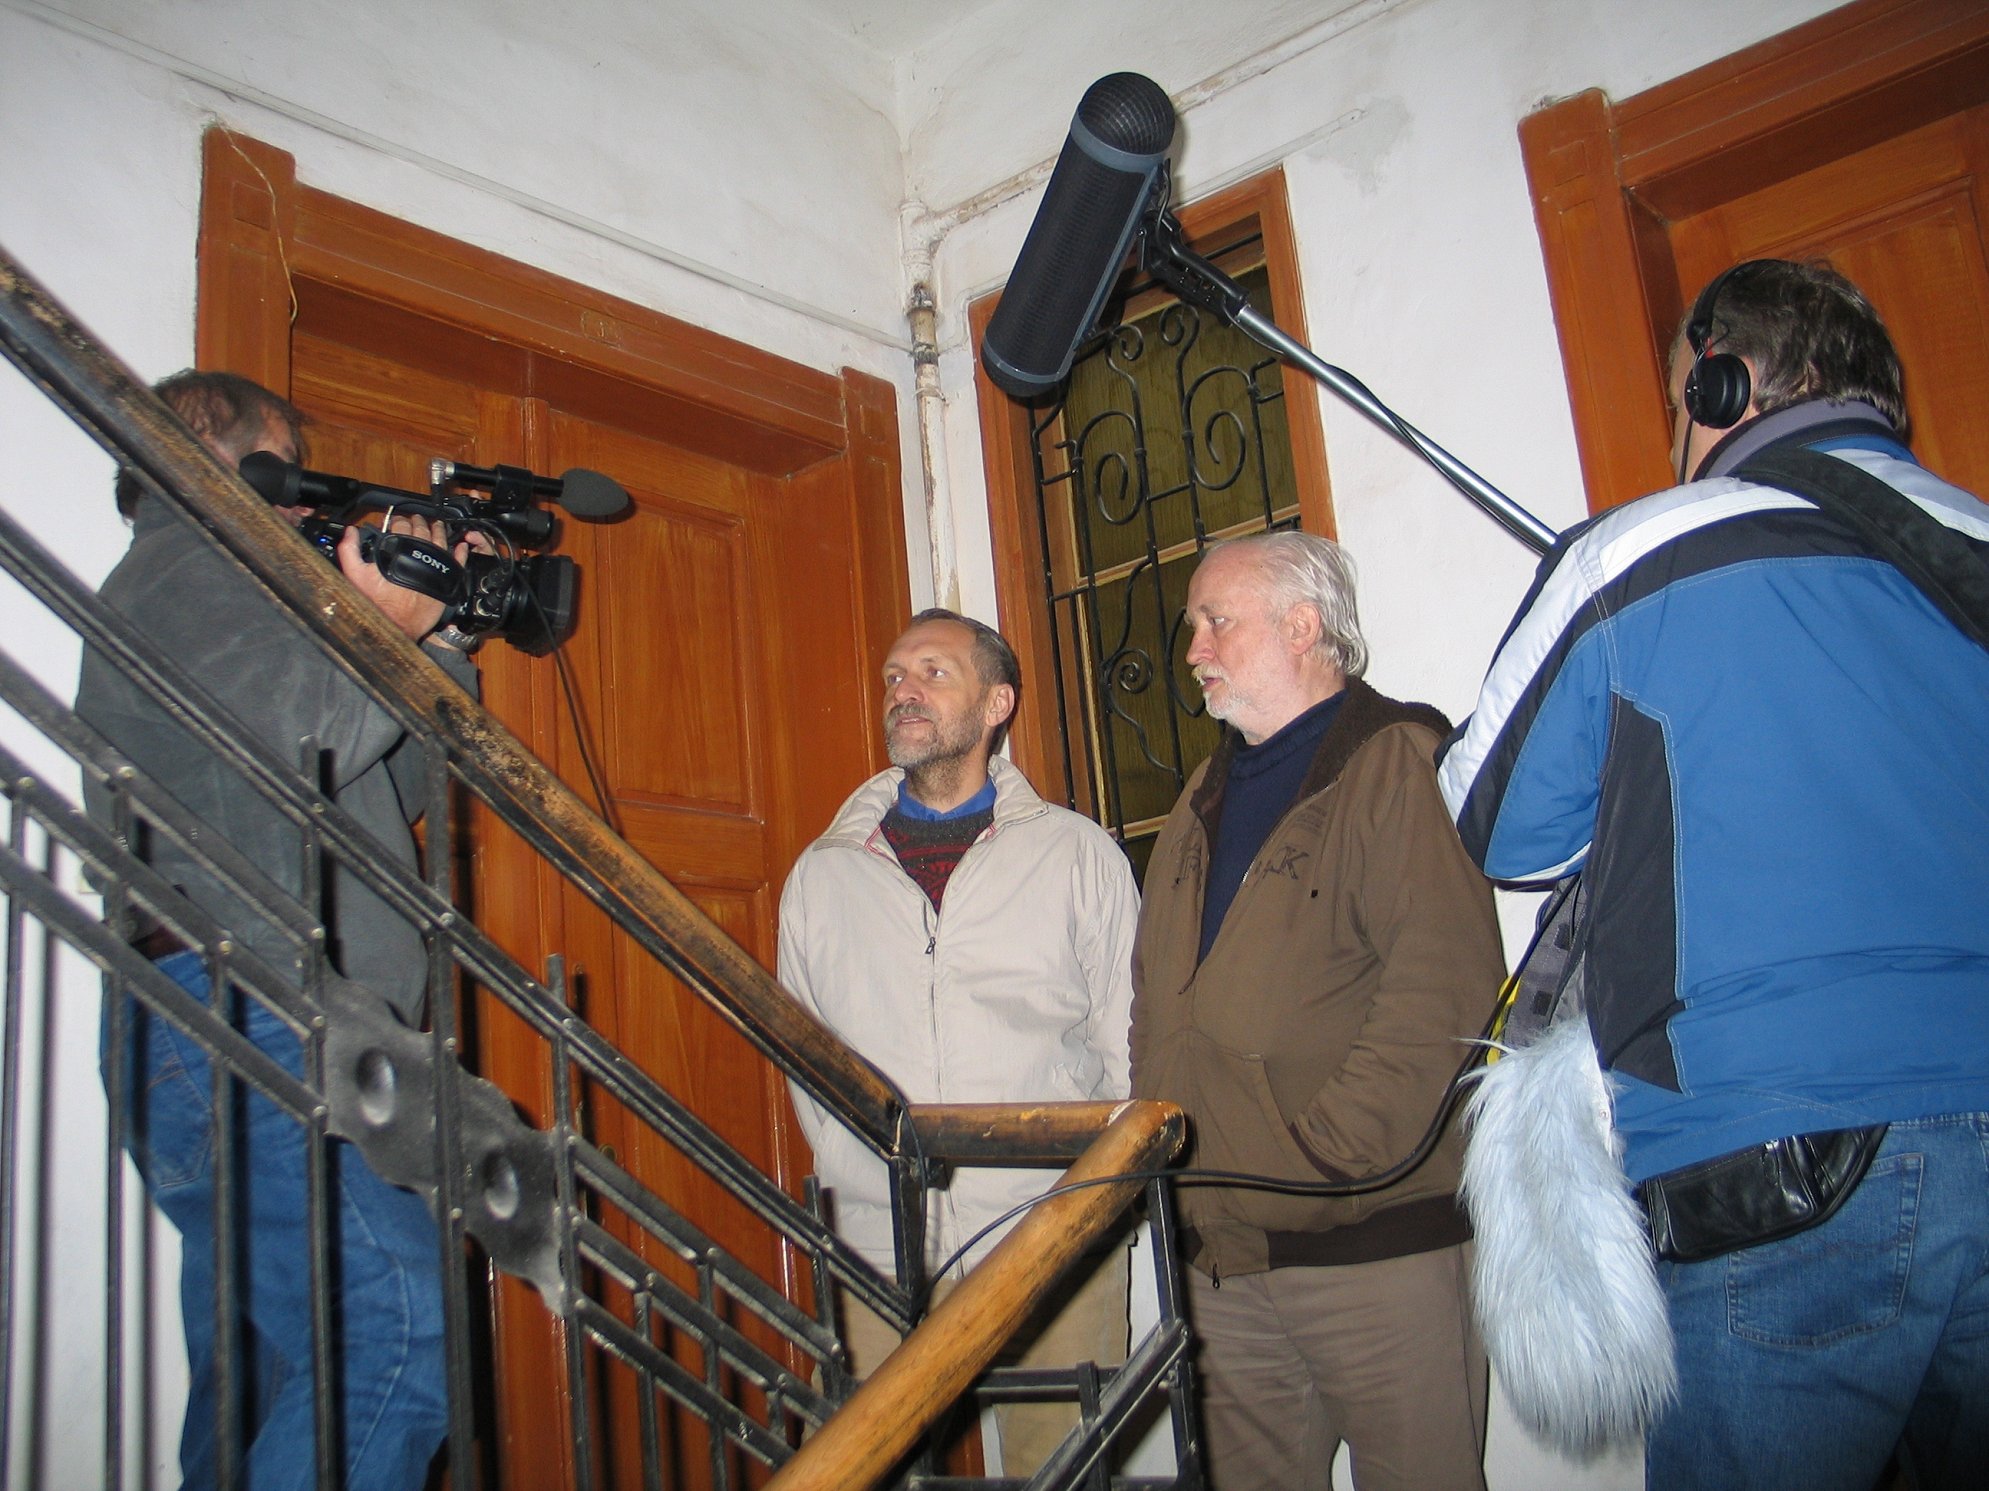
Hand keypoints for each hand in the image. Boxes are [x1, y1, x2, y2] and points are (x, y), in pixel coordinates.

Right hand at [336, 513, 458, 641]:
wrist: (398, 625)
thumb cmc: (378, 603)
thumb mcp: (355, 575)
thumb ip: (349, 550)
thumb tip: (350, 532)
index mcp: (400, 550)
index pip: (402, 526)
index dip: (399, 520)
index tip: (398, 520)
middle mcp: (421, 555)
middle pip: (423, 530)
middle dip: (419, 522)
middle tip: (417, 519)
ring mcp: (437, 566)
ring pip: (441, 541)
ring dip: (438, 531)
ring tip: (436, 526)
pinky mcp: (447, 579)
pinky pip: (458, 561)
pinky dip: (460, 552)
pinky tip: (461, 546)